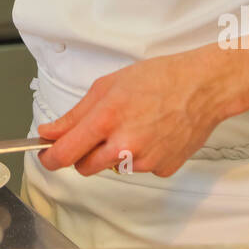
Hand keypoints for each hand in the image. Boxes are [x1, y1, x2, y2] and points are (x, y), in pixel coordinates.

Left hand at [36, 49, 227, 177]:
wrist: (202, 87)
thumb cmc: (159, 79)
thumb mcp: (108, 86)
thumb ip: (75, 115)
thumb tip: (50, 132)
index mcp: (106, 120)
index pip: (65, 154)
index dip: (50, 158)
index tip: (46, 156)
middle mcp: (125, 145)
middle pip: (85, 168)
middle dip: (83, 154)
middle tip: (96, 132)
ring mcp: (145, 161)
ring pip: (113, 168)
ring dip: (114, 154)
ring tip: (134, 125)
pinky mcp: (163, 169)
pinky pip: (139, 168)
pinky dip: (140, 156)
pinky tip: (153, 133)